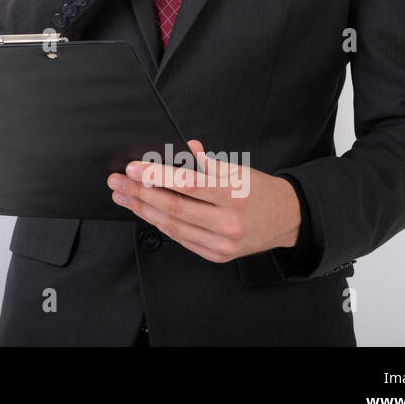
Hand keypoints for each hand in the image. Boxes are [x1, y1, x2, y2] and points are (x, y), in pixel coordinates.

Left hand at [106, 139, 301, 262]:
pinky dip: (160, 224)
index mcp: (233, 195)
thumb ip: (208, 162)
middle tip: (117, 181)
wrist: (287, 219)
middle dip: (140, 192)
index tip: (133, 167)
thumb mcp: (238, 170)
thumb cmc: (259, 191)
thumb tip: (185, 148)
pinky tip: (145, 212)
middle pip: (174, 207)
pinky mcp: (217, 255)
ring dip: (143, 210)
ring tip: (123, 196)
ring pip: (173, 226)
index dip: (156, 176)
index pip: (187, 184)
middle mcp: (227, 223)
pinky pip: (181, 239)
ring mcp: (222, 243)